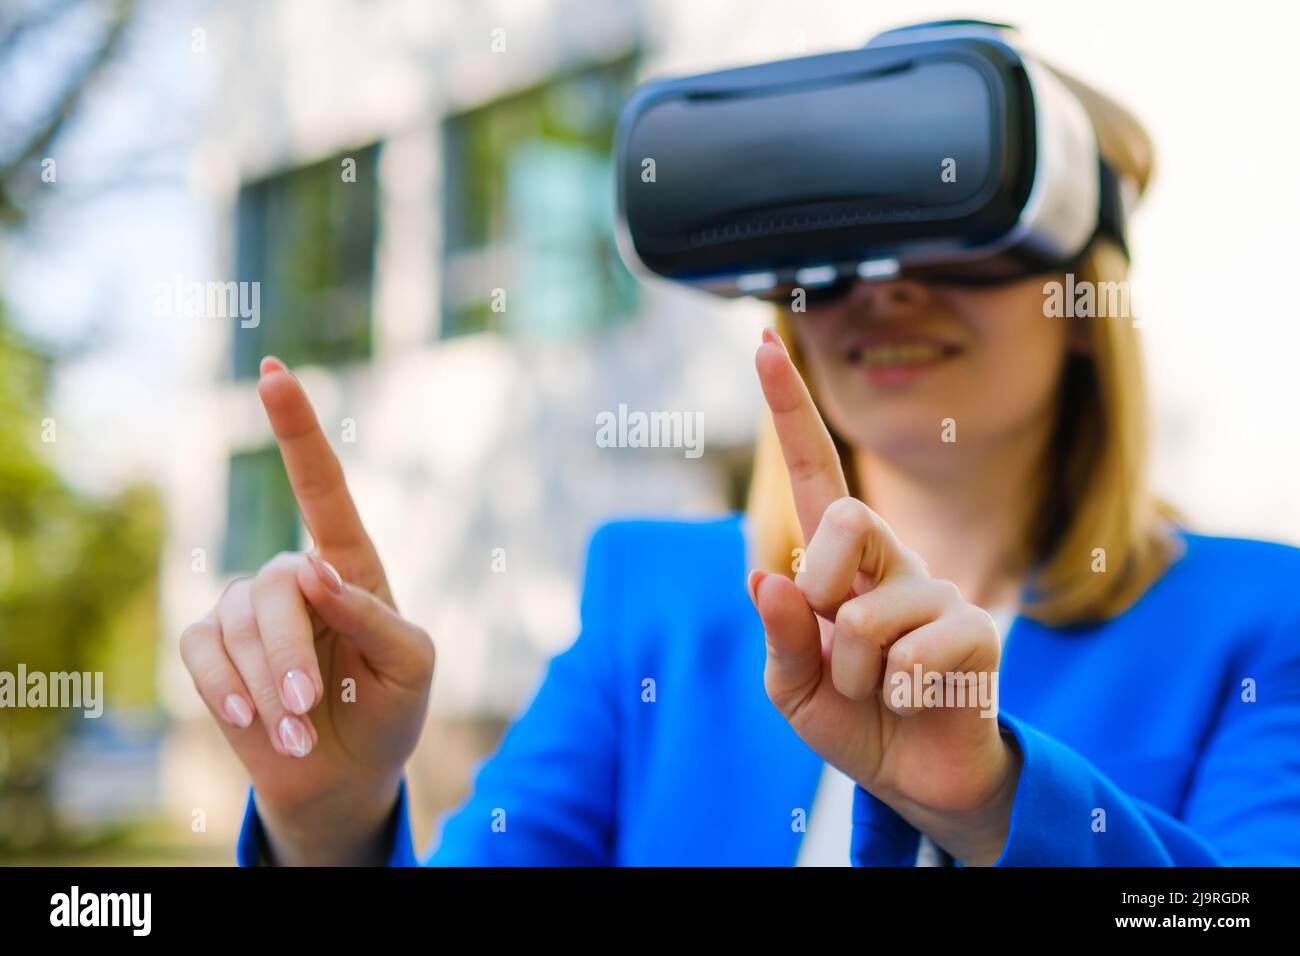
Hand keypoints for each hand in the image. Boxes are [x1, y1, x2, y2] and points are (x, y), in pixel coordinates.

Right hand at [179, 357, 434, 863]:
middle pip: (277, 584)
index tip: (273, 372)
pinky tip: (256, 723)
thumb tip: (306, 567)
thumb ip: (370, 613)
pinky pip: (202, 652)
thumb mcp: (411, 662)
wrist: (346, 771)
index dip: (296, 428)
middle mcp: (294, 574)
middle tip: (310, 708)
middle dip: (291, 653)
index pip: (321, 485)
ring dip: (269, 684)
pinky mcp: (210, 648)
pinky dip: (229, 694)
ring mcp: (247, 608)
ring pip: (239, 620)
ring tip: (297, 728)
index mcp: (351, 564)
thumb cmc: (390, 705)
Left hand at [750, 329, 1020, 864]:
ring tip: (878, 690)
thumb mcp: (791, 687)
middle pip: (845, 518)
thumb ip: (778, 636)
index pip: (815, 472)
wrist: (917, 779)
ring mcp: (938, 591)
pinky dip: (895, 694)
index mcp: (840, 565)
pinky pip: (911, 656)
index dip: (788, 410)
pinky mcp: (976, 631)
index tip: (763, 342)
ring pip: (863, 616)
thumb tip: (767, 575)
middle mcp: (892, 561)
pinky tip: (916, 701)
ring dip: (851, 674)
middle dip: (821, 593)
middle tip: (832, 643)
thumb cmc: (853, 717)